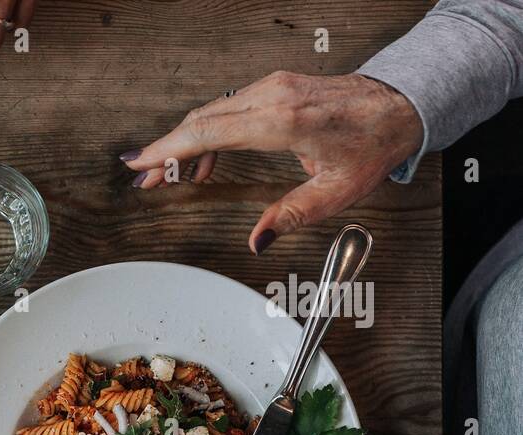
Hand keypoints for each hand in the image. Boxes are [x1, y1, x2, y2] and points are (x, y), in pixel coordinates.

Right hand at [120, 72, 423, 254]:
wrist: (399, 104)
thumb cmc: (371, 143)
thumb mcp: (336, 191)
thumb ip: (292, 216)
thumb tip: (257, 241)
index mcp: (282, 121)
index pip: (208, 133)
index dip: (168, 149)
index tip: (140, 164)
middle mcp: (272, 97)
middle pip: (200, 121)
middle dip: (166, 151)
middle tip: (144, 179)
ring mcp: (271, 87)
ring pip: (210, 112)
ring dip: (184, 142)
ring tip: (169, 175)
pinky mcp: (274, 87)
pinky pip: (227, 107)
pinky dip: (207, 131)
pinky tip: (206, 160)